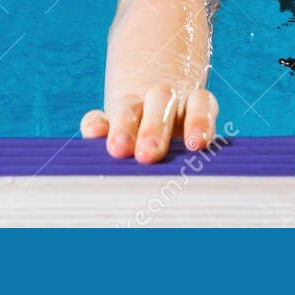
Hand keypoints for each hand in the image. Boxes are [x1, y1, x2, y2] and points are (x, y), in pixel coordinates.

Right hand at [79, 85, 218, 163]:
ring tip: (119, 151)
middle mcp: (164, 102)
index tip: (196, 144)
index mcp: (192, 107)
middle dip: (155, 128)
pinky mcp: (107, 119)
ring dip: (124, 128)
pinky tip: (94, 135)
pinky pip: (98, 117)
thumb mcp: (194, 154)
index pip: (200, 102)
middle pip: (161, 101)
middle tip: (149, 154)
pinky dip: (95, 125)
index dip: (199, 120)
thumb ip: (194, 166)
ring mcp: (134, 107)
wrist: (158, 123)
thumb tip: (195, 193)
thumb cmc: (184, 151)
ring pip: (129, 107)